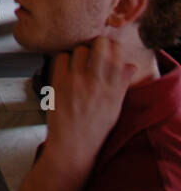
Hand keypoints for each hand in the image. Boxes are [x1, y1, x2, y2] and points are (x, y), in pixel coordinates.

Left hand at [45, 37, 136, 165]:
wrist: (73, 147)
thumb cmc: (95, 128)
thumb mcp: (115, 108)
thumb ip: (121, 84)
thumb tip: (130, 65)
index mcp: (113, 90)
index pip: (118, 55)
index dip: (113, 46)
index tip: (109, 48)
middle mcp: (97, 84)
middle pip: (99, 46)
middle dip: (97, 43)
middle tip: (94, 50)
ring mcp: (77, 82)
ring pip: (80, 50)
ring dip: (79, 53)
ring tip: (79, 63)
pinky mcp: (60, 83)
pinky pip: (61, 58)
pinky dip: (63, 60)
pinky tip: (66, 69)